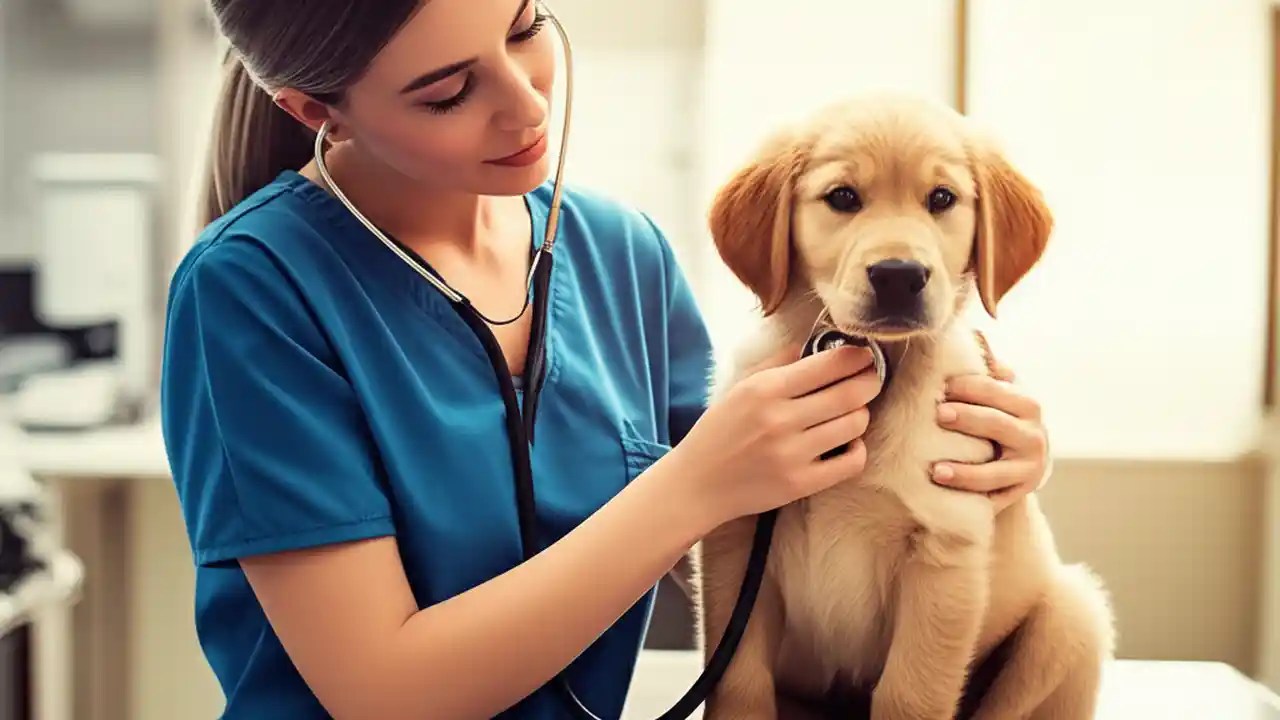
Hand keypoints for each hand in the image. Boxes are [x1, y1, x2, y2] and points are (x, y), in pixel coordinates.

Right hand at [668, 344, 882, 530]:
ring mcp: (792, 454)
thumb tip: (813, 346)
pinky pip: (852, 462)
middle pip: (850, 393)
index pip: (829, 364)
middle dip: (870, 381)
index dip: (857, 357)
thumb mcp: (740, 387)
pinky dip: (857, 448)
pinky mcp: (801, 484)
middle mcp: (780, 420)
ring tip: (853, 412)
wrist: (698, 483)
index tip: (864, 356)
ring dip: (861, 414)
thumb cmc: (719, 431)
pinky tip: (847, 443)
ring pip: (855, 425)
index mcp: (765, 389)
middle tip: (872, 379)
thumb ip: (777, 364)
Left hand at [931, 360, 1049, 512]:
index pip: (999, 391)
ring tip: (936, 471)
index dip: (971, 387)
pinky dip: (971, 498)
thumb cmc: (1001, 415)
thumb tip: (971, 334)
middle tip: (939, 414)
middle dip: (969, 419)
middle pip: (999, 426)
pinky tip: (947, 495)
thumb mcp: (1001, 391)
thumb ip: (988, 369)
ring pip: (996, 472)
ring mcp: (1028, 469)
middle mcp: (1034, 436)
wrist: (1025, 459)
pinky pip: (993, 499)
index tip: (944, 386)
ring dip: (965, 473)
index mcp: (1027, 404)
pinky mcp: (1017, 494)